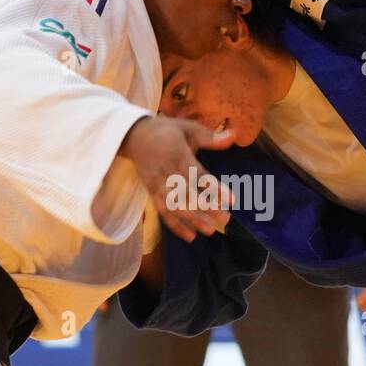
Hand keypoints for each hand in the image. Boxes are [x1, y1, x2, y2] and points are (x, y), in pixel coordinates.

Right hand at [118, 115, 235, 241]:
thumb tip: (233, 135)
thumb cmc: (167, 132)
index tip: (231, 200)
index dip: (214, 189)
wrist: (133, 135)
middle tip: (225, 219)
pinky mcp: (151, 192)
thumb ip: (210, 137)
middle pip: (186, 194)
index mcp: (178, 154)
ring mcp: (157, 183)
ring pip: (174, 206)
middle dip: (206, 208)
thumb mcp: (188, 129)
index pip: (198, 175)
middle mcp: (166, 171)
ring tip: (210, 230)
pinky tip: (190, 236)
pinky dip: (175, 225)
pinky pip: (162, 211)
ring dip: (191, 220)